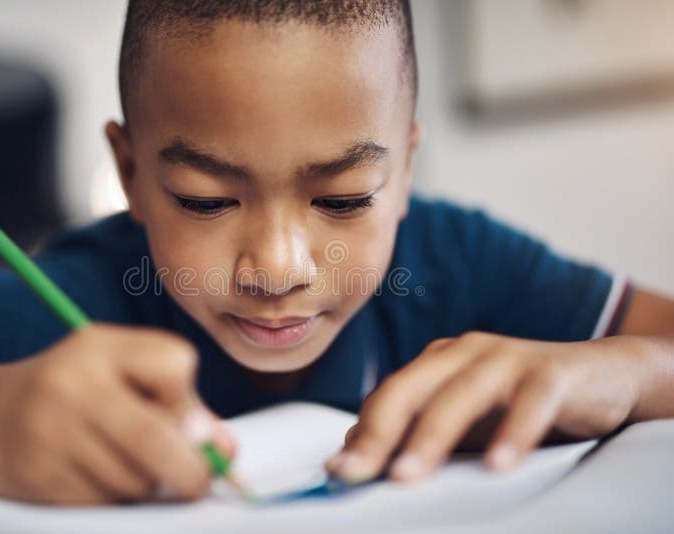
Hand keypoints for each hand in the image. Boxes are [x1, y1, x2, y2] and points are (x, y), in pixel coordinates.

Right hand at [0, 324, 233, 504]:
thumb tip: (223, 449)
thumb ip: (178, 403)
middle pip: (156, 437)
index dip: (189, 398)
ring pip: (134, 479)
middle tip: (198, 481)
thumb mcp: (122, 374)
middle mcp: (71, 382)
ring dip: (148, 485)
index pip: (175, 363)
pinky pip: (104, 503)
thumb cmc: (77, 393)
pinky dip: (116, 500)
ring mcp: (48, 431)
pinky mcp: (36, 476)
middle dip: (191, 469)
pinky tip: (94, 478)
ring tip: (124, 465)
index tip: (181, 416)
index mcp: (100, 346)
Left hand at [327, 332, 650, 483]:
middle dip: (380, 433)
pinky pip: (530, 401)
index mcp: (437, 362)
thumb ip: (418, 432)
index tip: (338, 473)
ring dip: (432, 437)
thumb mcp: (466, 422)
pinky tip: (498, 466)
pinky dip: (513, 433)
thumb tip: (356, 454)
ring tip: (407, 475)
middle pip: (411, 389)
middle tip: (356, 474)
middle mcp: (465, 352)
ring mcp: (507, 358)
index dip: (363, 434)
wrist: (603, 377)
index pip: (388, 396)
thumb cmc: (521, 404)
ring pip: (461, 394)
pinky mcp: (552, 372)